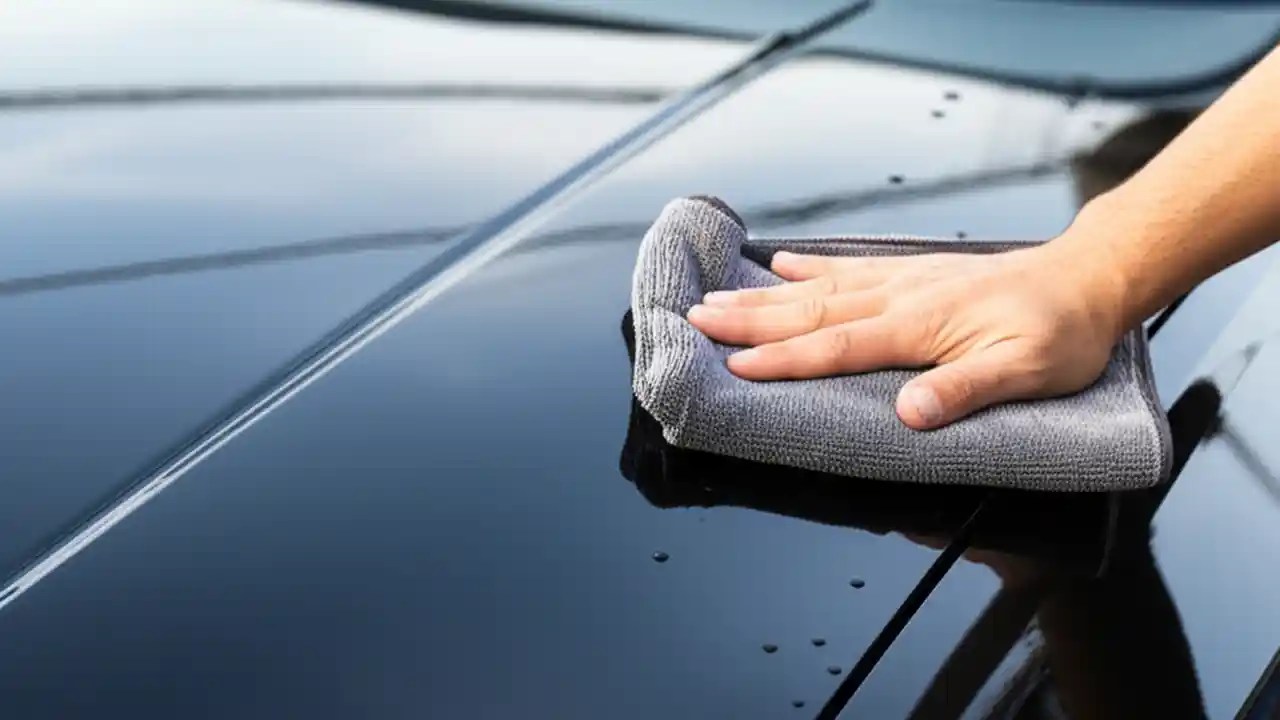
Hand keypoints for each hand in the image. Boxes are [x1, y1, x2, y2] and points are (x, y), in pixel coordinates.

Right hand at [685, 241, 1125, 429]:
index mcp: (921, 326)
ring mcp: (903, 281)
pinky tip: (780, 265)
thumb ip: (967, 390)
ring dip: (764, 296)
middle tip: (696, 318)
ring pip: (819, 289)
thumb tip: (910, 413)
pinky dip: (809, 268)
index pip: (838, 346)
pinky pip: (848, 267)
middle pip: (812, 312)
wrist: (1088, 278)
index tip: (735, 365)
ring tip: (717, 295)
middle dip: (750, 320)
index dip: (784, 359)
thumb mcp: (1028, 373)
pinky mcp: (912, 273)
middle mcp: (901, 297)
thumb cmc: (1061, 333)